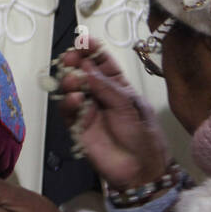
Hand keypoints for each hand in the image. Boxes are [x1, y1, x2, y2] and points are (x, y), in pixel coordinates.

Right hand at [55, 37, 169, 189]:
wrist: (139, 170)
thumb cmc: (143, 136)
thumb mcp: (131, 106)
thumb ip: (107, 87)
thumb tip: (85, 68)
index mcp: (117, 85)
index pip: (101, 62)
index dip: (92, 50)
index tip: (83, 42)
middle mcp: (100, 93)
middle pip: (81, 71)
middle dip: (75, 62)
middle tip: (71, 59)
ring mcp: (87, 108)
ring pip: (70, 88)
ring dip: (69, 81)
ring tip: (73, 82)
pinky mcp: (76, 125)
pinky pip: (67, 110)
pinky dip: (68, 102)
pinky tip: (76, 101)